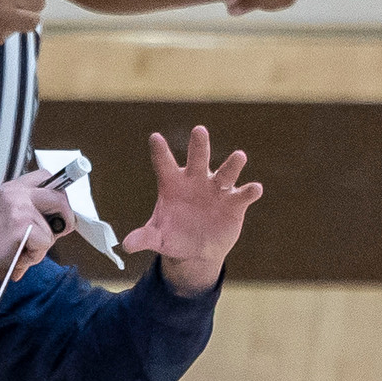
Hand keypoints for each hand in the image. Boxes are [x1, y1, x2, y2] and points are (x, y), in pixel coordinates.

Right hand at [0, 173, 75, 290]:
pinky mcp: (20, 224)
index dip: (58, 193)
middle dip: (65, 216)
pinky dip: (37, 254)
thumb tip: (62, 214)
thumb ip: (31, 208)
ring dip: (47, 240)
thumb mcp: (9, 215)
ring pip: (57, 221)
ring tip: (26, 247)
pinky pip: (47, 241)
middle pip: (59, 196)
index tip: (58, 210)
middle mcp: (13, 192)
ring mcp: (17, 206)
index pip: (46, 176)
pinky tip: (21, 254)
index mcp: (10, 188)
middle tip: (55, 231)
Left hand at [121, 126, 260, 295]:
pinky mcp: (234, 203)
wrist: (196, 250)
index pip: (164, 164)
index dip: (160, 151)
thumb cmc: (172, 236)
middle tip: (199, 130)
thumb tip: (127, 245)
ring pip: (225, 172)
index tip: (154, 137)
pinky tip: (255, 189)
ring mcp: (216, 190)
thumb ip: (143, 238)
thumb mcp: (157, 237)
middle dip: (199, 145)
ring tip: (239, 156)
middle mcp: (195, 181)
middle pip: (197, 159)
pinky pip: (243, 194)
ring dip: (232, 164)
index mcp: (172, 184)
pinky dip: (249, 191)